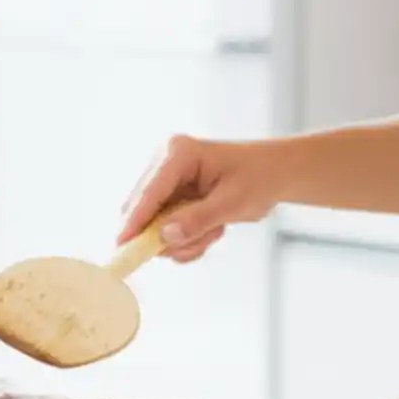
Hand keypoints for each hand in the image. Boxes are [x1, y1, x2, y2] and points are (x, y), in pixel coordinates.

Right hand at [118, 135, 287, 262]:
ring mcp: (167, 181)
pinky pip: (167, 229)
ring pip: (155, 224)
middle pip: (144, 209)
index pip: (150, 191)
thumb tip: (165, 236)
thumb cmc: (260, 178)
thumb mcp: (232, 203)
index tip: (122, 245)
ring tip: (216, 230)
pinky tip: (213, 229)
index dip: (135, 221)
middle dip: (170, 234)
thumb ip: (198, 220)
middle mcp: (166, 163)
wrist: (276, 174)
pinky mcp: (172, 197)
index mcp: (179, 153)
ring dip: (185, 238)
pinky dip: (189, 238)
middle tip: (201, 240)